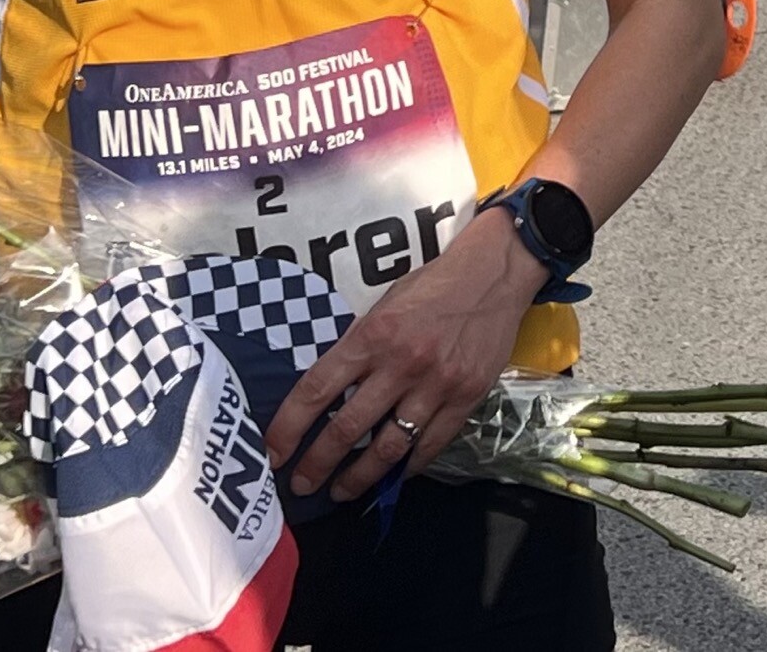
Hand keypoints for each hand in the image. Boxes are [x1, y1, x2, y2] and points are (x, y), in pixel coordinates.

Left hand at [262, 212, 547, 498]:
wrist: (494, 274)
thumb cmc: (432, 286)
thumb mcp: (383, 306)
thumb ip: (358, 347)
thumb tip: (329, 392)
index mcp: (372, 335)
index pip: (317, 390)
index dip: (289, 427)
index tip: (273, 452)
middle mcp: (400, 364)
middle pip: (347, 428)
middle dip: (317, 463)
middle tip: (301, 485)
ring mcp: (435, 385)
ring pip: (388, 448)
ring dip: (359, 477)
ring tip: (341, 492)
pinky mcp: (465, 398)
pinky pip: (430, 446)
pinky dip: (407, 467)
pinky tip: (392, 476)